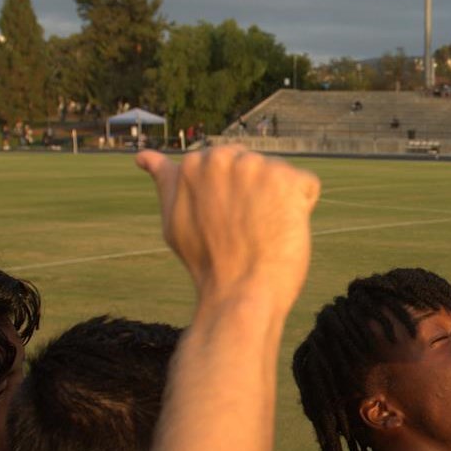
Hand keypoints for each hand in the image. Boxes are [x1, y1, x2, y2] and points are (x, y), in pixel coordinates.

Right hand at [135, 145, 318, 304]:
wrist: (241, 293)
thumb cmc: (207, 263)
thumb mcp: (174, 220)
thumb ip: (166, 183)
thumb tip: (143, 157)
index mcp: (192, 163)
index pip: (229, 167)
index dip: (232, 200)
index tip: (225, 224)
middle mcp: (222, 158)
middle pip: (254, 168)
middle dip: (255, 194)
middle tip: (244, 231)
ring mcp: (255, 167)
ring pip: (279, 178)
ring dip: (278, 202)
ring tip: (263, 232)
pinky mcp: (287, 179)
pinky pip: (306, 187)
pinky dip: (302, 208)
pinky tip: (284, 230)